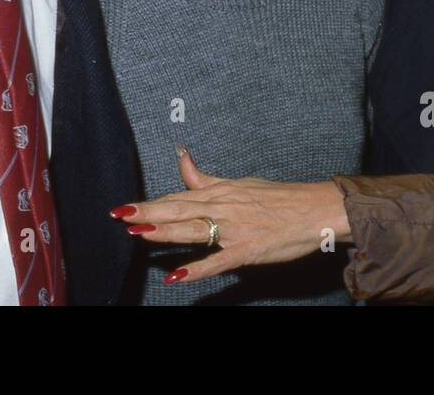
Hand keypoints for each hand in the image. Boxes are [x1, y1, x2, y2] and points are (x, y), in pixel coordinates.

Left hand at [109, 146, 351, 284]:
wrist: (314, 209)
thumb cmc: (277, 197)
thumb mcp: (238, 182)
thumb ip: (204, 177)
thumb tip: (180, 156)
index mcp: (219, 192)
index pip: (177, 197)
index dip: (150, 202)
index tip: (123, 206)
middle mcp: (223, 207)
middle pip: (179, 209)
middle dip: (147, 212)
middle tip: (119, 214)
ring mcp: (234, 229)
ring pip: (194, 229)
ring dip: (165, 231)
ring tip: (138, 233)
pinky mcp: (248, 251)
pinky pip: (218, 261)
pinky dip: (197, 269)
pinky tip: (176, 276)